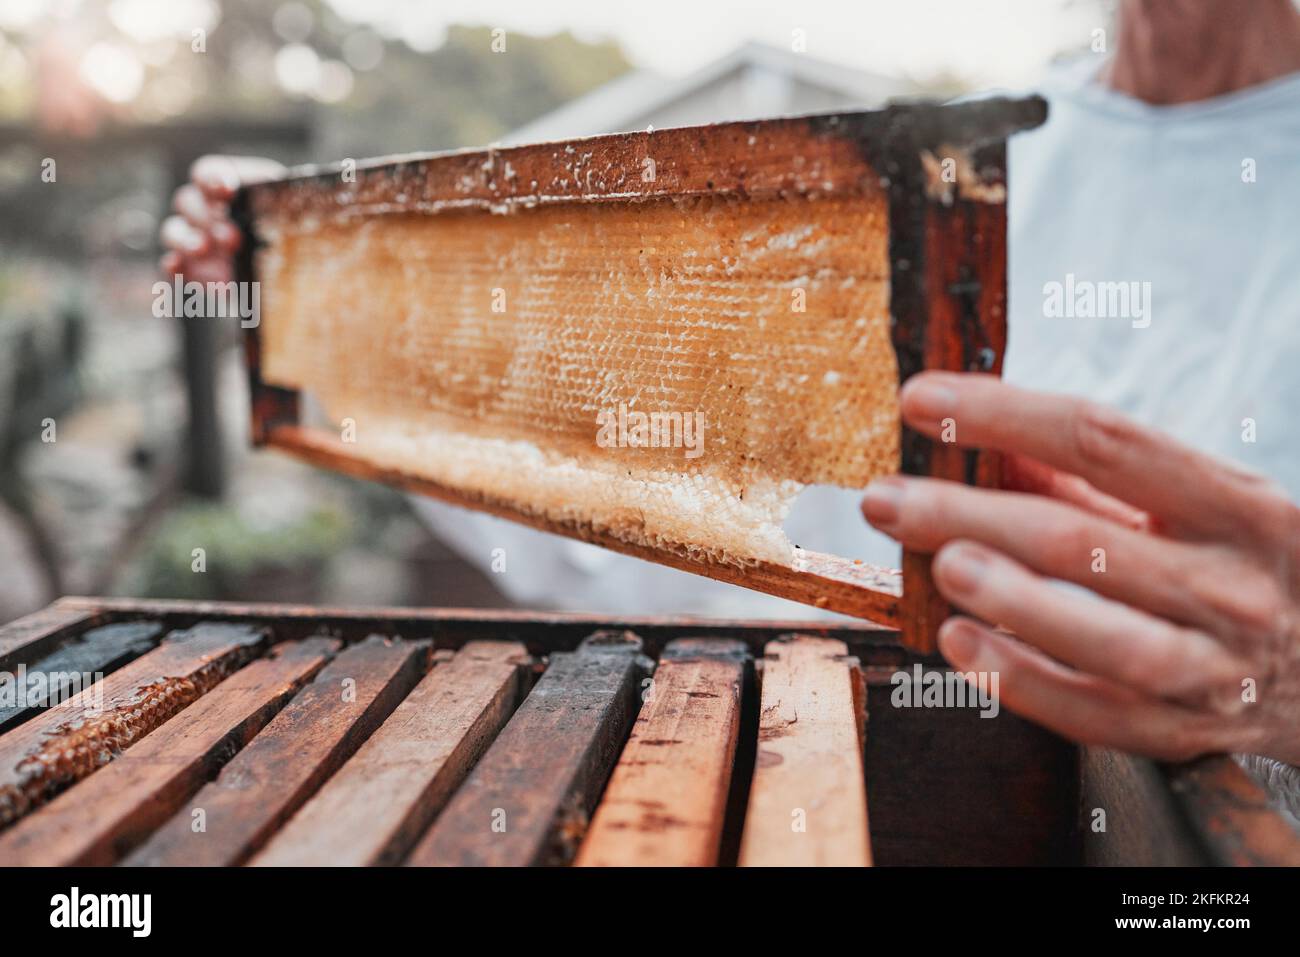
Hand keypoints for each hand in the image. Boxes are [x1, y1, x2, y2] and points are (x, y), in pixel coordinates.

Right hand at [159, 155, 284, 281]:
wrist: (294, 269)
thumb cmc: (291, 230)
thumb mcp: (291, 212)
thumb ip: (282, 204)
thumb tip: (294, 201)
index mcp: (228, 185)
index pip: (207, 173)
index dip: (212, 179)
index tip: (227, 191)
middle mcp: (204, 207)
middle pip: (188, 201)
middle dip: (208, 217)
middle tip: (232, 236)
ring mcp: (194, 238)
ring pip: (174, 230)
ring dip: (186, 239)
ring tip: (203, 249)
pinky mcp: (192, 270)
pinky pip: (172, 265)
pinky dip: (172, 266)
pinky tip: (177, 266)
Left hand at [861, 371, 1299, 764]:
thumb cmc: (1246, 565)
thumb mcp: (1199, 504)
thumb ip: (1092, 474)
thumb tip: (980, 438)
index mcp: (1237, 502)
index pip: (1103, 440)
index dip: (1004, 414)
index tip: (922, 402)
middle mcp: (1231, 584)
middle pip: (1081, 541)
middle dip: (969, 513)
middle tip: (887, 498)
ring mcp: (1214, 666)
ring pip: (1103, 639)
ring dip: (1009, 601)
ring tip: (939, 565)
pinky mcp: (1187, 731)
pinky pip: (1096, 714)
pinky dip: (1023, 682)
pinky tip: (961, 644)